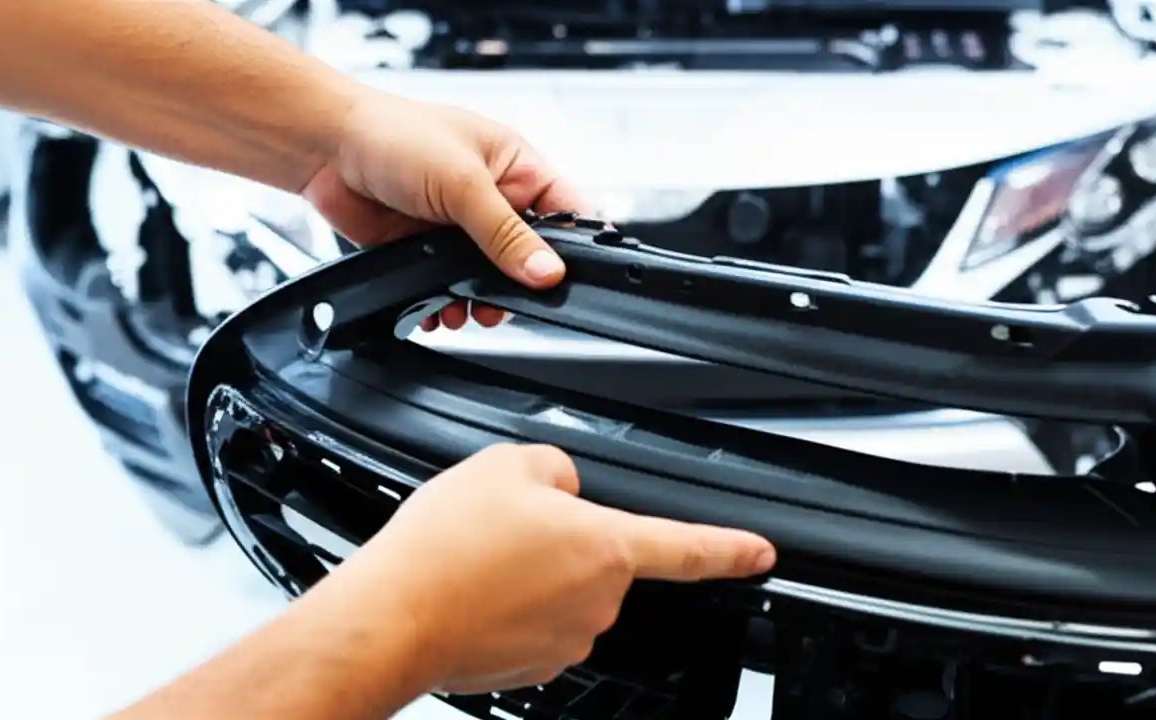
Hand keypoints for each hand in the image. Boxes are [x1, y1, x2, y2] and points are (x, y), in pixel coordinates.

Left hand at [302, 92, 586, 330]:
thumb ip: (506, 233)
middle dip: (518, 284)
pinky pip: (449, 284)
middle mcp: (493, 196)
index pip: (567, 211)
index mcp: (516, 166)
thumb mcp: (462, 183)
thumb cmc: (392, 134)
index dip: (572, 246)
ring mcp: (460, 225)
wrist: (325, 150)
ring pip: (488, 276)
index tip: (563, 278)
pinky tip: (439, 308)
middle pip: (528, 255)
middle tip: (507, 301)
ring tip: (469, 308)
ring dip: (480, 298)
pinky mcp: (428, 247)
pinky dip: (446, 302)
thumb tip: (546, 270)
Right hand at [327, 444, 776, 694]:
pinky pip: (531, 622)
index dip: (732, 549)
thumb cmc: (446, 548)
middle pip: (597, 557)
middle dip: (561, 538)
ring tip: (477, 560)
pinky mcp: (530, 666)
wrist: (393, 618)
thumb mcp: (506, 465)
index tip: (762, 553)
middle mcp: (596, 603)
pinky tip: (472, 590)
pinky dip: (507, 605)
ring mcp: (564, 641)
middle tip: (505, 526)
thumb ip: (556, 469)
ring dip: (529, 572)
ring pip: (560, 589)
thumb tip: (562, 491)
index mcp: (606, 549)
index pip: (690, 548)